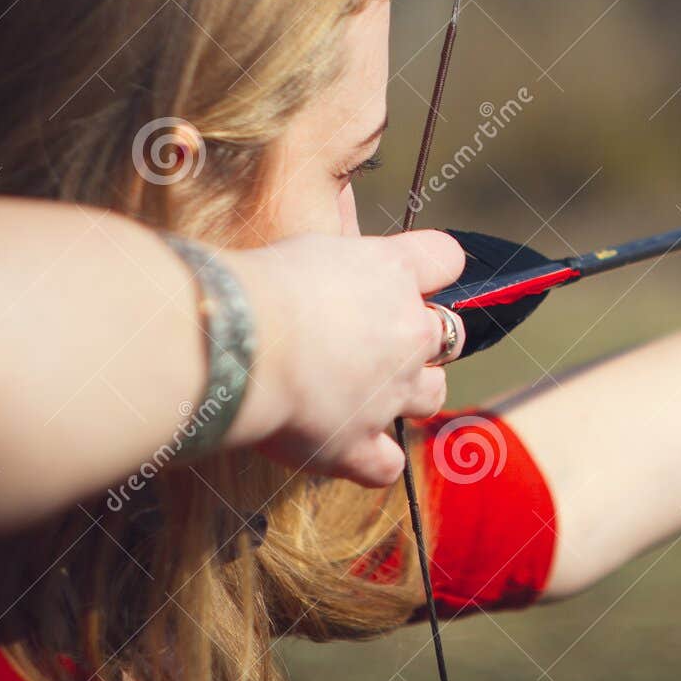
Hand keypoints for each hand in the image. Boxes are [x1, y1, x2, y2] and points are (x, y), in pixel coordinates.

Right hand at [228, 230, 464, 485]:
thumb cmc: (255, 282)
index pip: (445, 259)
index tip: (413, 276)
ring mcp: (389, 393)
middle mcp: (407, 332)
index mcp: (393, 271)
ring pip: (430, 396)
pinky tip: (349, 448)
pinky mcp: (358, 444)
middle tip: (372, 340)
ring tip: (367, 392)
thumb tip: (343, 216)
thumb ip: (339, 246)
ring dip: (408, 395)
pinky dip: (372, 459)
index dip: (432, 268)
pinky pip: (386, 464)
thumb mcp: (304, 242)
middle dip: (419, 339)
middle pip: (446, 335)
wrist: (233, 342)